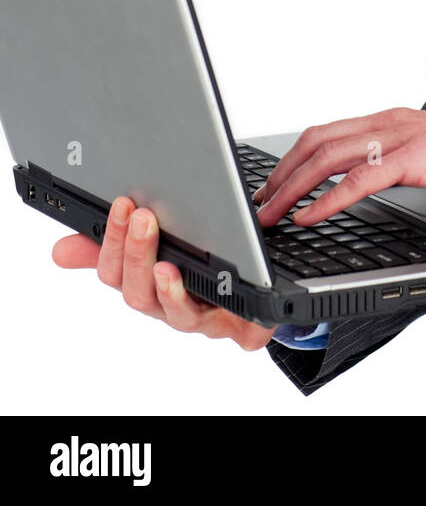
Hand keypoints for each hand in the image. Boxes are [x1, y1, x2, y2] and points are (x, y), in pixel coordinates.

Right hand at [51, 196, 276, 349]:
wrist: (261, 302)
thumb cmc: (203, 274)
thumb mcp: (161, 249)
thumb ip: (115, 245)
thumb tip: (60, 250)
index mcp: (147, 282)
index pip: (113, 271)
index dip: (109, 240)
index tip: (118, 203)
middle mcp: (166, 304)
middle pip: (135, 292)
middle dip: (135, 252)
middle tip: (140, 215)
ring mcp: (197, 317)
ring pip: (168, 310)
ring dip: (161, 282)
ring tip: (162, 258)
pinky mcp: (233, 324)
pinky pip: (210, 321)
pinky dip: (194, 302)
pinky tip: (190, 282)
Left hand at [253, 109, 425, 226]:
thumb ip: (397, 164)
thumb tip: (361, 187)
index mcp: (393, 121)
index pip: (327, 133)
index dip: (292, 160)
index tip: (269, 188)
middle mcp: (393, 121)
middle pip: (318, 141)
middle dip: (280, 174)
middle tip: (255, 204)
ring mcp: (406, 135)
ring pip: (331, 155)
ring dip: (292, 187)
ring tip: (270, 214)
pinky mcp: (420, 157)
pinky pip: (361, 178)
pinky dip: (328, 198)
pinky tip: (310, 216)